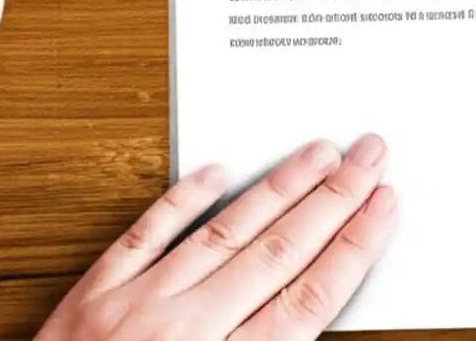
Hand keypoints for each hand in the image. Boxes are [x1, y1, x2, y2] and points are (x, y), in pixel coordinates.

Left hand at [38, 134, 395, 340]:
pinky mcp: (93, 296)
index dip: (354, 247)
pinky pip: (146, 234)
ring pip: (225, 232)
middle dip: (334, 200)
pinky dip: (183, 199)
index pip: (309, 297)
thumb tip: (313, 315)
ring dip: (279, 188)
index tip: (383, 208)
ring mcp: (137, 307)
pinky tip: (216, 173)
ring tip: (318, 153)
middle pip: (279, 252)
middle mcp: (185, 332)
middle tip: (369, 158)